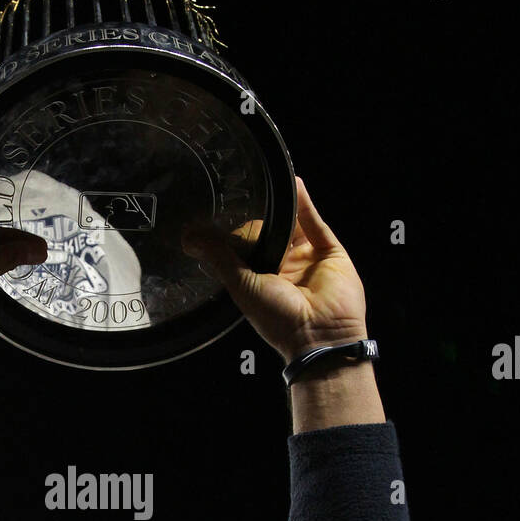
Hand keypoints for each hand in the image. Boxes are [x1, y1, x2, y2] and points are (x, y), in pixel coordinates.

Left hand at [181, 178, 367, 363]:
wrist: (320, 335)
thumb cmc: (278, 319)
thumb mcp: (241, 286)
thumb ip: (219, 259)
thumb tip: (189, 238)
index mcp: (260, 280)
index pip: (245, 247)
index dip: (235, 235)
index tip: (218, 218)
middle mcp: (283, 268)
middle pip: (269, 233)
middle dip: (260, 219)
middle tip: (243, 199)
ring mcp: (307, 259)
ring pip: (293, 225)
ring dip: (282, 207)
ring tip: (268, 185)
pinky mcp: (330, 252)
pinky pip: (315, 223)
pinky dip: (304, 204)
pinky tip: (292, 184)